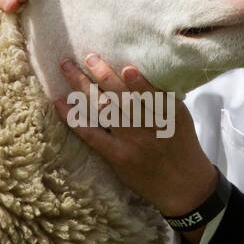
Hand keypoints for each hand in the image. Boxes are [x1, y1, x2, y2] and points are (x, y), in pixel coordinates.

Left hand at [56, 53, 218, 240]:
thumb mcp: (180, 118)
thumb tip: (136, 71)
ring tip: (67, 68)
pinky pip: (91, 135)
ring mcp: (130, 142)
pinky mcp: (116, 156)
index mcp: (168, 115)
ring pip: (104, 110)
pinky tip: (61, 103)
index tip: (126, 67)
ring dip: (83, 87)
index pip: (151, 95)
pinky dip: (75, 118)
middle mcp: (148, 127)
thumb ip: (162, 97)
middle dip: (103, 76)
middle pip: (123, 98)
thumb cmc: (181, 146)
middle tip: (88, 57)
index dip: (139, 83)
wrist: (183, 186)